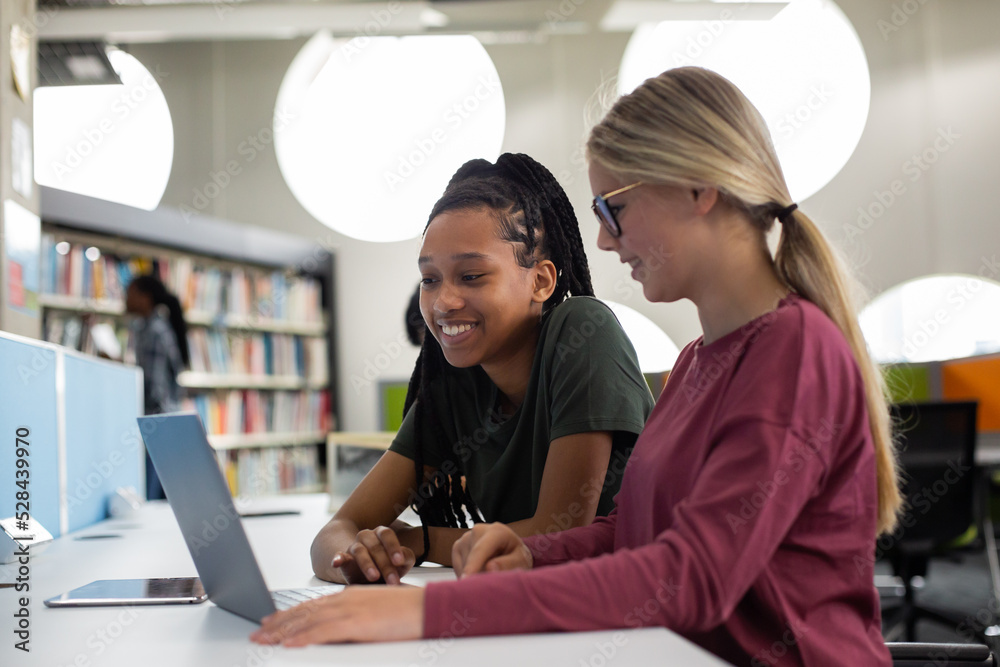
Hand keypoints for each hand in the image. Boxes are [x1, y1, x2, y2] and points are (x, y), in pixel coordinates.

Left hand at [250, 586, 423, 645]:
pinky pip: (321, 631)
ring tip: (263, 640)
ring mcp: (349, 610)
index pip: (312, 606)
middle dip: (278, 624)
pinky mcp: (355, 623)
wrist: (429, 606)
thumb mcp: (378, 611)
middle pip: (303, 612)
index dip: (290, 615)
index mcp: (350, 597)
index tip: (273, 622)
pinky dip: (301, 638)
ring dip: (281, 632)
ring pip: (306, 621)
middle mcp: (345, 600)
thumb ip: (357, 617)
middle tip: (258, 633)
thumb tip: (342, 630)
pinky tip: (287, 644)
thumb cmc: (410, 611)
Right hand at [332, 526, 414, 584]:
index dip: (393, 546)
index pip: (387, 534)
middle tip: (393, 581)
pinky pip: (340, 556)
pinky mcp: (344, 559)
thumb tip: (403, 558)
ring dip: (367, 564)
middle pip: (375, 546)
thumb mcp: (402, 563)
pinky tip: (336, 563)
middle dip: (385, 564)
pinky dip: (338, 558)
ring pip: (359, 551)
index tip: (399, 561)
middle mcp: (367, 536)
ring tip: (374, 577)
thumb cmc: (389, 566)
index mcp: (381, 533)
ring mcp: (354, 547)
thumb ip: (406, 556)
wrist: (371, 577)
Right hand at [452, 523, 532, 578]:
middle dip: (478, 576)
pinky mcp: (457, 546)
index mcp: (497, 531)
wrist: (508, 552)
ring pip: (464, 566)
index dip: (473, 565)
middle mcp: (478, 530)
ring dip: (473, 576)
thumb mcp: (521, 562)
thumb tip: (490, 568)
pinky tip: (479, 571)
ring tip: (488, 573)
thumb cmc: (516, 557)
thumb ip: (508, 564)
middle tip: (491, 584)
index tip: (466, 580)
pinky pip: (458, 568)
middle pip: (472, 560)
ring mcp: (465, 538)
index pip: (481, 549)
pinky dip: (466, 575)